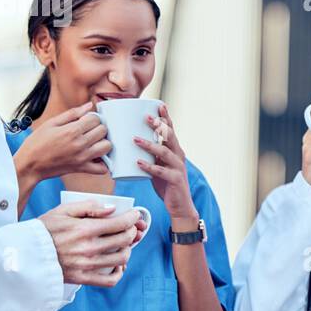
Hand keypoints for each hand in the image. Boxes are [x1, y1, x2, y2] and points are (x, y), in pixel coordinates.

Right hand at [13, 102, 110, 182]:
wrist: (29, 165)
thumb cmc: (36, 143)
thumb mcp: (51, 123)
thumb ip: (72, 113)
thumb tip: (89, 106)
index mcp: (71, 130)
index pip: (96, 118)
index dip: (92, 117)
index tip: (86, 120)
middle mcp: (80, 144)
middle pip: (103, 131)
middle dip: (98, 127)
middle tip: (90, 130)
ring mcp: (82, 157)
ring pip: (107, 147)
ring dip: (103, 142)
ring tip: (94, 142)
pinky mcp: (82, 169)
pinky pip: (102, 169)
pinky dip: (103, 163)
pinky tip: (97, 157)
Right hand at [40, 202, 142, 286]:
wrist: (25, 254)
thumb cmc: (44, 230)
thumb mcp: (62, 210)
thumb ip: (89, 206)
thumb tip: (112, 208)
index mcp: (84, 229)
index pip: (120, 223)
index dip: (133, 218)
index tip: (135, 215)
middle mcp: (88, 248)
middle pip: (125, 240)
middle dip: (132, 231)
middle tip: (130, 228)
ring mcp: (87, 265)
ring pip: (122, 258)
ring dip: (127, 249)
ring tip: (122, 244)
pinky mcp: (83, 279)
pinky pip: (110, 280)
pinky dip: (119, 272)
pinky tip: (116, 263)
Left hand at [133, 104, 196, 219]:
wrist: (180, 206)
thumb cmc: (167, 185)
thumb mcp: (159, 166)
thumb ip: (150, 156)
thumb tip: (130, 145)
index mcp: (175, 150)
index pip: (171, 131)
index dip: (166, 118)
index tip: (159, 105)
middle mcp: (178, 156)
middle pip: (170, 137)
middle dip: (159, 125)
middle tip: (147, 117)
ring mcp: (178, 167)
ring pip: (164, 152)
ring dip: (149, 145)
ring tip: (135, 139)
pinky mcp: (175, 180)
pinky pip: (161, 171)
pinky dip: (149, 166)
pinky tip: (139, 162)